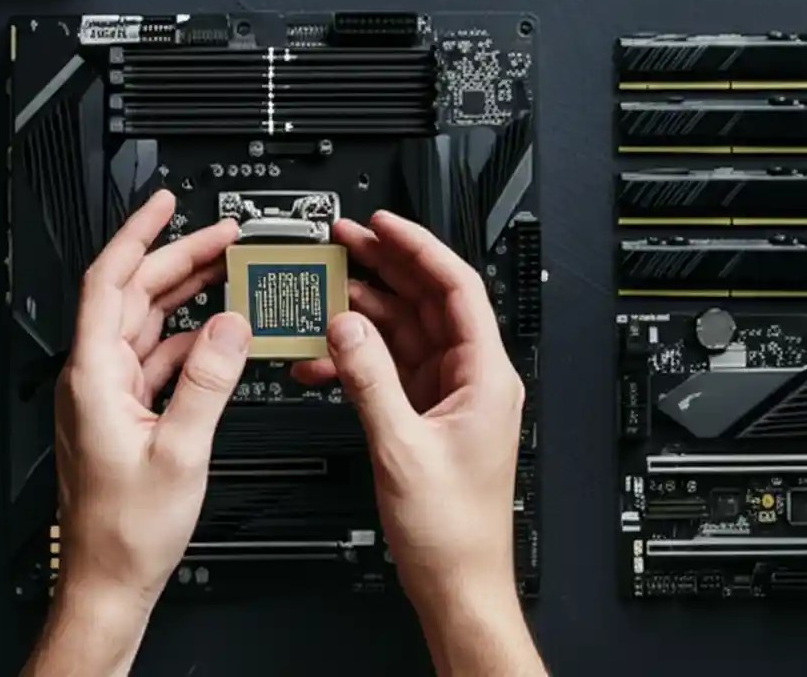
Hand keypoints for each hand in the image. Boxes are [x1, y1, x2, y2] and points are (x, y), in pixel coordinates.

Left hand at [26, 190, 250, 676]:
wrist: (109, 578)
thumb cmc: (124, 530)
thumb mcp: (180, 450)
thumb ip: (207, 382)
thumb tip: (230, 327)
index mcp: (93, 375)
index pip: (107, 281)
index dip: (136, 234)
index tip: (163, 205)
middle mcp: (94, 377)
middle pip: (132, 295)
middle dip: (176, 259)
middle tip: (221, 236)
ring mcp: (108, 394)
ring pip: (145, 324)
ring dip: (183, 295)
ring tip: (224, 271)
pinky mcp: (125, 412)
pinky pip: (156, 359)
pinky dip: (187, 340)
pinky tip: (216, 334)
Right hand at [294, 211, 541, 674]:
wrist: (456, 581)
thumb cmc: (452, 529)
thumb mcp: (401, 446)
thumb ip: (369, 379)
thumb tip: (345, 326)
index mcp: (485, 376)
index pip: (456, 288)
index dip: (419, 248)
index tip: (383, 224)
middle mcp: (470, 379)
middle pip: (426, 301)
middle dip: (382, 268)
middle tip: (340, 243)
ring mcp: (446, 396)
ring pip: (402, 332)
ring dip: (361, 312)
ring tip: (321, 291)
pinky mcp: (423, 414)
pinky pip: (387, 368)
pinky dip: (354, 359)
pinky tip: (321, 359)